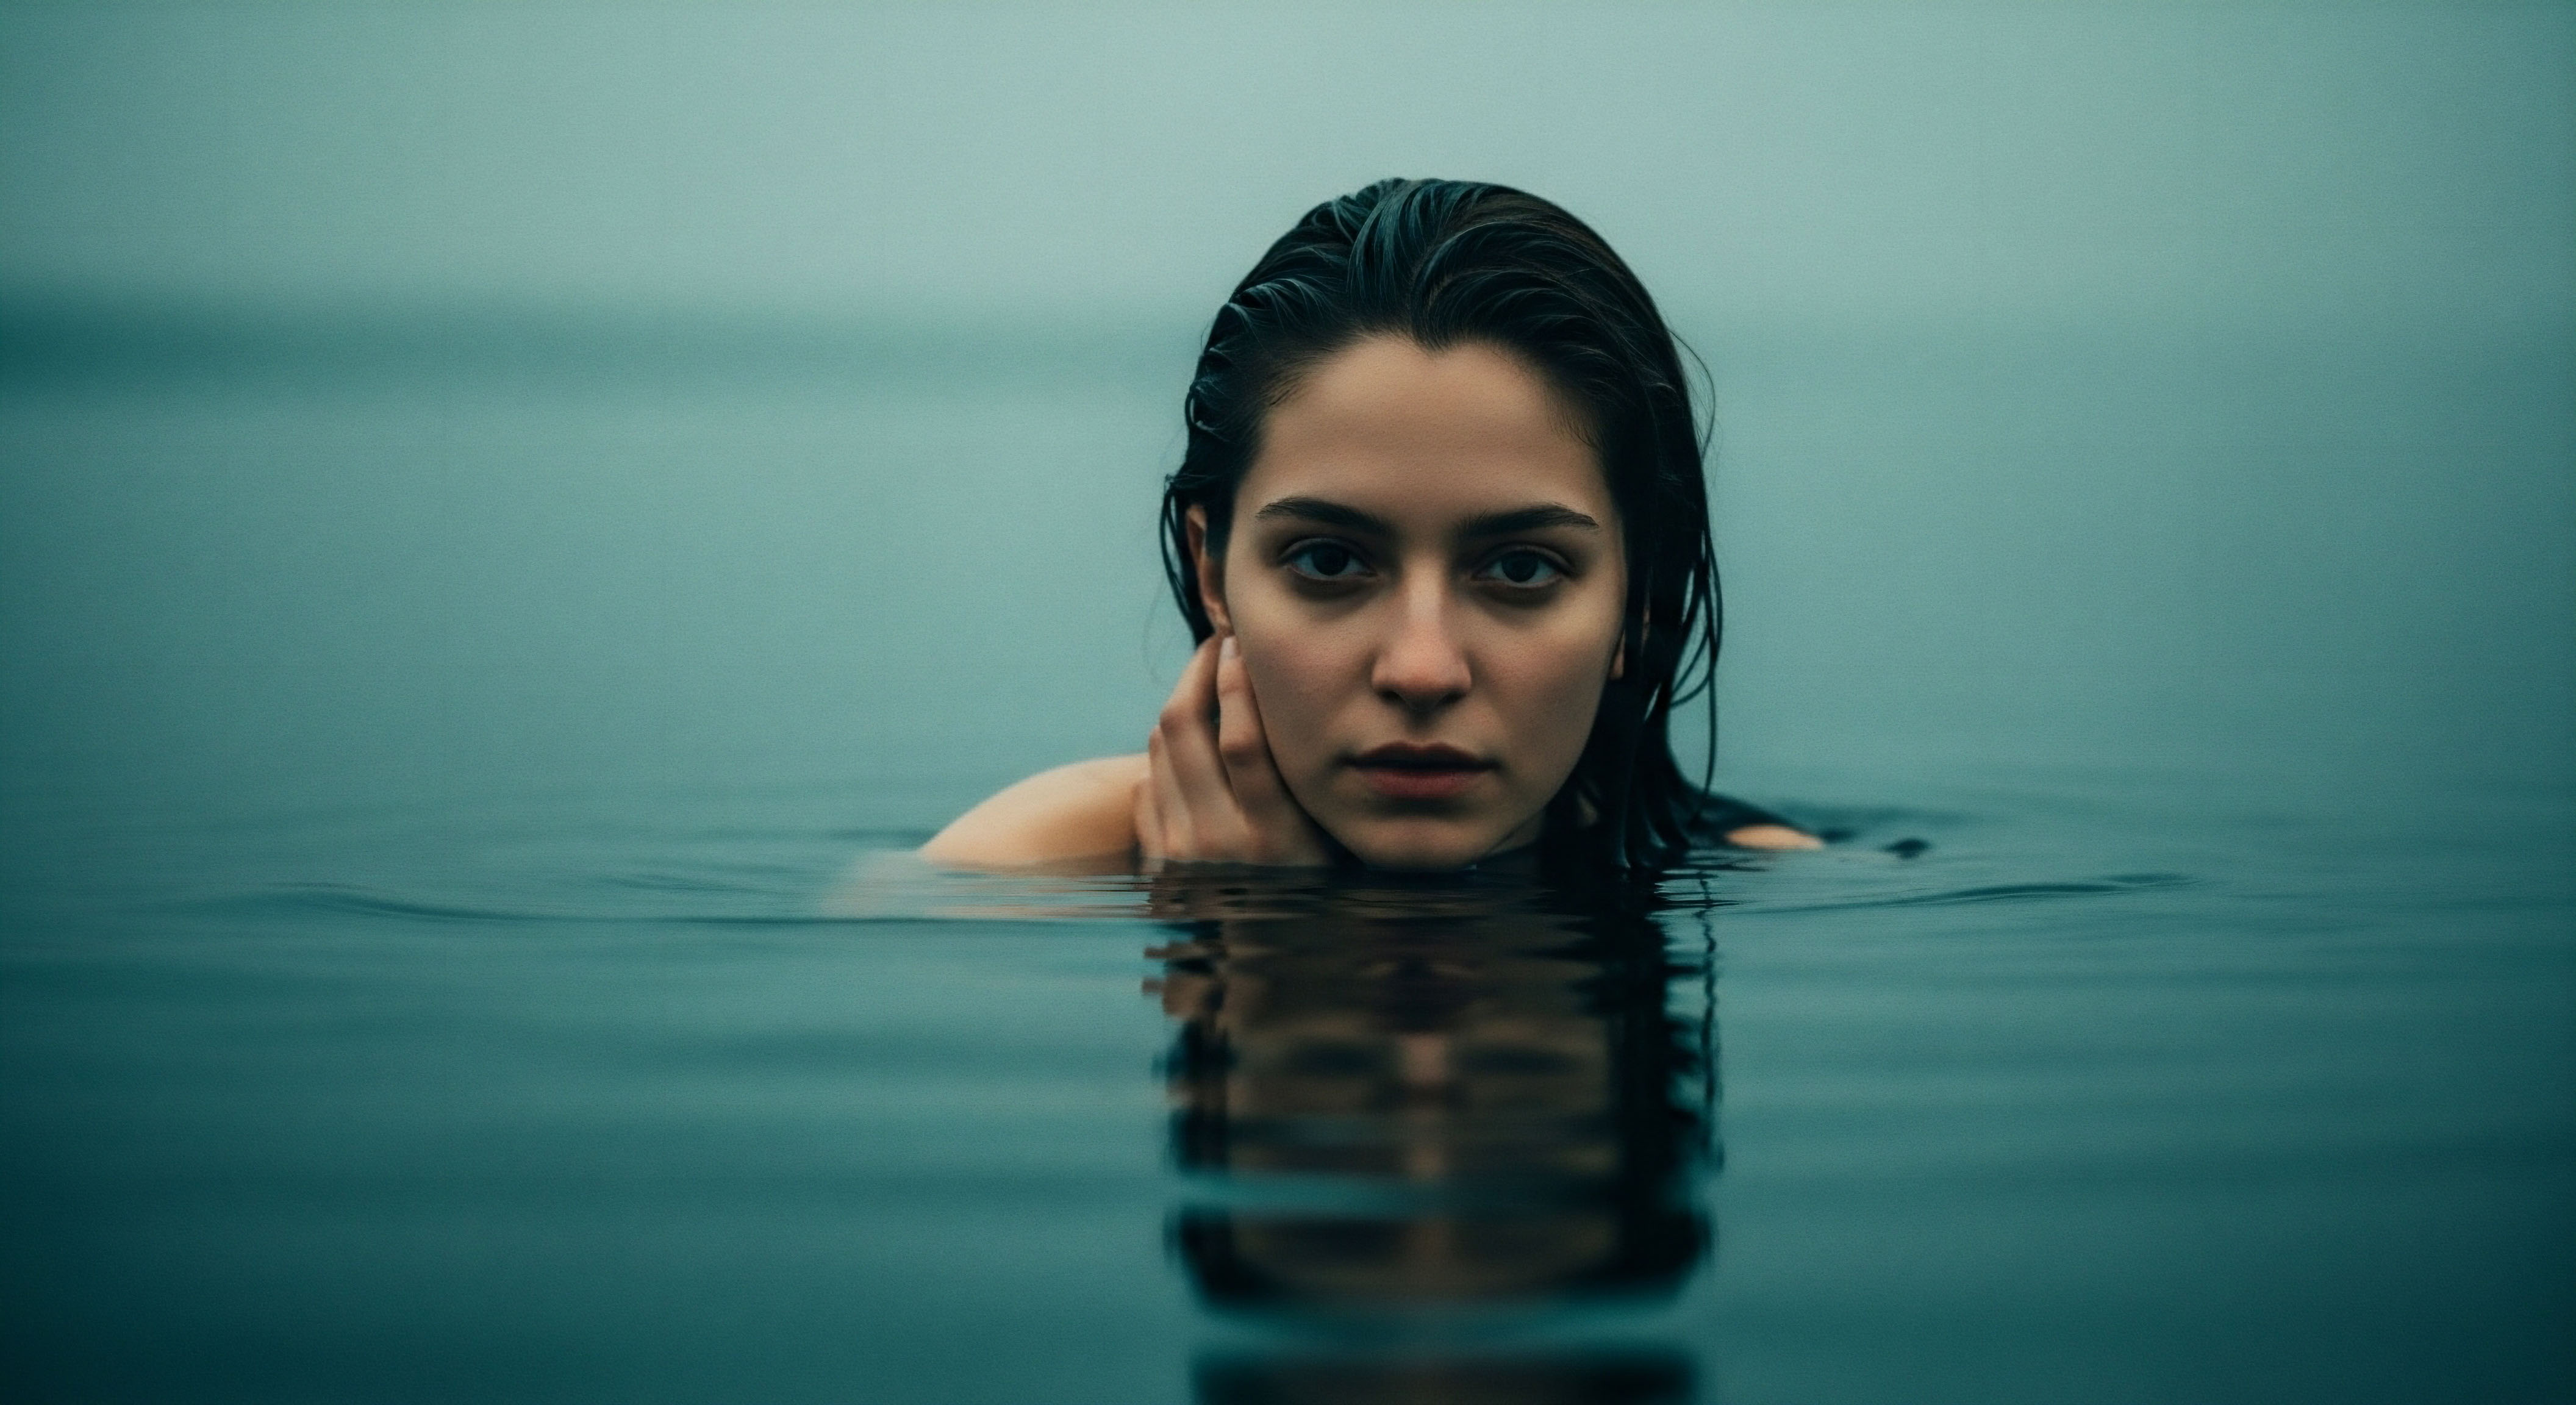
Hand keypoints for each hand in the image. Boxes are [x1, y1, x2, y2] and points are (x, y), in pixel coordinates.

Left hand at [1135, 635, 1332, 866]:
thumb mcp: (1334, 840)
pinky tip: (1192, 738)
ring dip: (1179, 702)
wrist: (1271, 963)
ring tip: (1206, 679)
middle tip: (1218, 645)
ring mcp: (1181, 854)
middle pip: (1186, 730)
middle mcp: (1221, 845)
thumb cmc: (1323, 886)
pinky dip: (1164, 751)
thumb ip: (1309, 782)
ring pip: (1159, 749)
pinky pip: (1146, 784)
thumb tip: (1282, 695)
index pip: (1243, 741)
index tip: (1243, 645)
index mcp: (1275, 839)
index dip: (1238, 681)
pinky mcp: (1156, 863)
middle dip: (1197, 672)